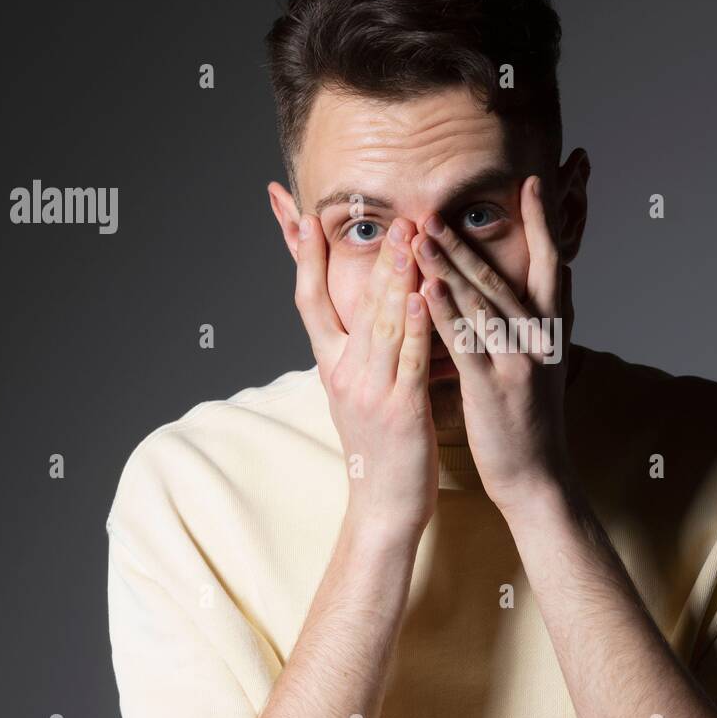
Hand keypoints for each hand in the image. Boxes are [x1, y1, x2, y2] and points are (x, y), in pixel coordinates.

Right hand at [293, 213, 438, 540]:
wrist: (382, 507)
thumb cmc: (379, 448)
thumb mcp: (358, 393)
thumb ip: (359, 350)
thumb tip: (362, 314)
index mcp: (331, 366)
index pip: (309, 299)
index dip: (303, 255)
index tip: (297, 212)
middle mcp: (343, 372)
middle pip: (350, 300)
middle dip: (369, 252)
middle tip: (384, 210)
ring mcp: (368, 390)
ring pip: (380, 322)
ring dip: (393, 275)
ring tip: (406, 234)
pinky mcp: (399, 409)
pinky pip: (406, 359)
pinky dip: (411, 324)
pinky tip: (419, 294)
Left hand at [410, 175, 574, 511]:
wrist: (538, 477)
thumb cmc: (531, 420)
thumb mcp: (544, 364)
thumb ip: (538, 322)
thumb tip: (545, 283)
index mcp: (551, 330)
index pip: (551, 264)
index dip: (542, 223)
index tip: (531, 182)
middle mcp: (539, 338)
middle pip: (502, 278)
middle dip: (467, 241)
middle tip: (437, 208)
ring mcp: (517, 361)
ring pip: (480, 304)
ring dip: (449, 264)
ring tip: (420, 232)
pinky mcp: (493, 387)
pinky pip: (466, 343)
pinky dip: (445, 311)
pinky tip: (424, 286)